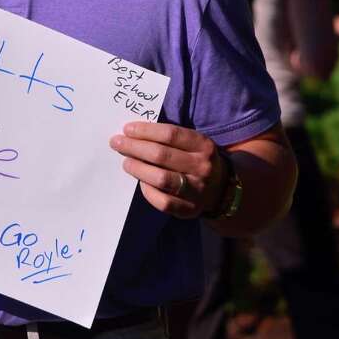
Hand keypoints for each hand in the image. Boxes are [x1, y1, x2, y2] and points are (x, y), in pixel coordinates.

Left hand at [109, 122, 226, 218]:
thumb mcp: (193, 144)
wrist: (221, 190)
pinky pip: (162, 201)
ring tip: (126, 162)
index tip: (127, 129)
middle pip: (161, 155)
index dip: (146, 131)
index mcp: (203, 145)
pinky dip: (147, 190)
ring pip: (161, 179)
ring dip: (138, 169)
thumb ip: (170, 138)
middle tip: (117, 143)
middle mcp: (202, 167)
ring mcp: (196, 190)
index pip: (171, 134)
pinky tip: (140, 181)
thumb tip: (134, 132)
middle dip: (135, 147)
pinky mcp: (189, 209)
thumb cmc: (196, 160)